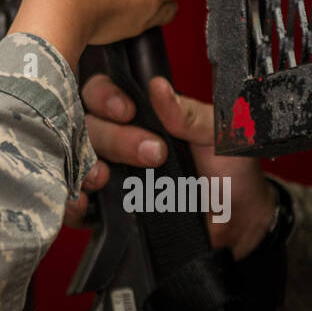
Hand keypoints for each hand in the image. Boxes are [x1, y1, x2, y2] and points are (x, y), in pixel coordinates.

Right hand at [64, 74, 276, 259]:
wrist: (238, 222)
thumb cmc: (230, 170)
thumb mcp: (219, 134)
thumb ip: (189, 113)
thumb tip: (159, 88)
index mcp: (141, 112)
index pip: (102, 91)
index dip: (104, 96)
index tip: (127, 110)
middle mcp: (118, 137)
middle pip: (85, 125)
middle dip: (111, 137)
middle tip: (151, 153)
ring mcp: (108, 172)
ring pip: (74, 161)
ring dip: (84, 167)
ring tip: (104, 178)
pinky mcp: (105, 208)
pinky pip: (74, 203)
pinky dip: (73, 203)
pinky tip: (85, 202)